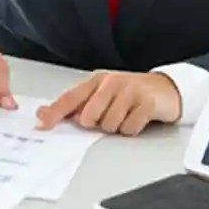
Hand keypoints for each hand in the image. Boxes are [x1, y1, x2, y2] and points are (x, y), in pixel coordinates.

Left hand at [36, 70, 181, 135]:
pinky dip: (131, 129)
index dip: (55, 112)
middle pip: (89, 116)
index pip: (71, 97)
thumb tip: (43, 114)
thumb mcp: (101, 94)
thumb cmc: (129, 93)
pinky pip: (129, 128)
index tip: (42, 124)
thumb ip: (75, 104)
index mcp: (96, 80)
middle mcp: (111, 82)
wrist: (165, 88)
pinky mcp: (147, 103)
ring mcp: (130, 91)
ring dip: (116, 127)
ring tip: (124, 115)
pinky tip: (137, 118)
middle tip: (108, 116)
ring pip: (109, 125)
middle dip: (96, 123)